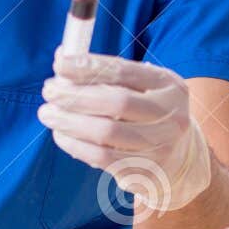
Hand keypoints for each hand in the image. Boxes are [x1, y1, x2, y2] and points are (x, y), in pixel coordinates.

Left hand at [38, 53, 211, 213]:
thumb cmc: (149, 113)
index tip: (60, 64)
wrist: (180, 157)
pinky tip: (61, 135)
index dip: (89, 66)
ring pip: (106, 133)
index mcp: (169, 85)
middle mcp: (171, 115)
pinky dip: (75, 145)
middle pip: (117, 102)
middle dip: (76, 95)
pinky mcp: (145, 171)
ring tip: (48, 113)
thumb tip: (63, 57)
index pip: (125, 71)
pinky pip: (102, 157)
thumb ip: (108, 74)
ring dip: (69, 122)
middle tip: (49, 91)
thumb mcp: (142, 88)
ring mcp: (160, 146)